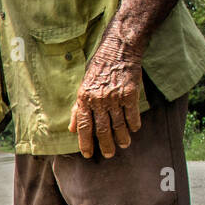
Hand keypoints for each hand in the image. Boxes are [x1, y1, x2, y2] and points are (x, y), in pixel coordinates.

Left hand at [68, 31, 143, 158]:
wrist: (118, 51)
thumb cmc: (98, 70)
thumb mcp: (83, 87)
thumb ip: (77, 109)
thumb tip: (71, 129)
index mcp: (85, 98)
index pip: (83, 126)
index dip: (85, 142)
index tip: (88, 154)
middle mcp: (99, 100)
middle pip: (102, 129)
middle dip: (105, 145)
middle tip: (109, 154)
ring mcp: (115, 98)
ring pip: (118, 125)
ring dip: (121, 138)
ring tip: (124, 144)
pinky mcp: (130, 94)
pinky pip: (132, 115)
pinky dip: (133, 125)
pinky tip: (134, 129)